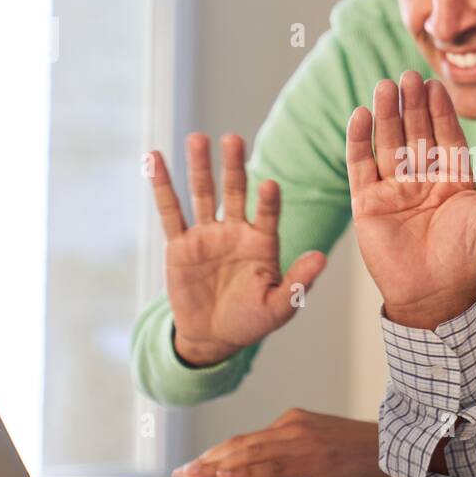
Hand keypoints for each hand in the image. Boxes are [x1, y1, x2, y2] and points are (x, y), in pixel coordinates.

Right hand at [148, 132, 326, 365]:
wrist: (213, 337)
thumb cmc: (252, 321)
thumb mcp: (278, 306)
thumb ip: (298, 282)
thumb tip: (322, 257)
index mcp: (263, 242)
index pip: (267, 214)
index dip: (268, 201)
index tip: (269, 185)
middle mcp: (236, 231)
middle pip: (235, 192)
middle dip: (234, 167)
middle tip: (233, 139)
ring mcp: (207, 235)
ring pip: (203, 194)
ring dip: (200, 167)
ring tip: (198, 139)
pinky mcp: (179, 244)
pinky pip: (170, 211)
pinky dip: (162, 185)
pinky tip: (154, 159)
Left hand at [170, 409, 395, 476]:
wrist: (390, 444)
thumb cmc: (355, 446)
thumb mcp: (317, 436)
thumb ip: (289, 443)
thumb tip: (260, 460)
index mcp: (292, 419)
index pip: (245, 438)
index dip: (216, 452)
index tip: (194, 464)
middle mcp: (292, 426)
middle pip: (240, 444)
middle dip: (207, 459)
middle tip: (182, 472)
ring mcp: (301, 441)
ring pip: (250, 454)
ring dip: (217, 468)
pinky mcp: (312, 459)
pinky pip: (272, 467)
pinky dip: (246, 473)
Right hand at [346, 71, 475, 328]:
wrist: (436, 297)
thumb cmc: (467, 259)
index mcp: (451, 181)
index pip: (445, 137)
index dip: (440, 111)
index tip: (436, 84)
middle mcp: (421, 181)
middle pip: (414, 135)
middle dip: (411, 106)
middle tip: (408, 75)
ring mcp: (393, 191)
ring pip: (387, 144)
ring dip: (386, 116)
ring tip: (384, 86)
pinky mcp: (368, 204)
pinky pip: (361, 167)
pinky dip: (360, 142)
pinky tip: (361, 116)